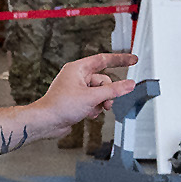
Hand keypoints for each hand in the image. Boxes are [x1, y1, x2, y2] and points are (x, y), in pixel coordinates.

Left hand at [0, 52, 136, 153]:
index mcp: (78, 68)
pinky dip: (94, 108)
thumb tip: (129, 84)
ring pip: (100, 93)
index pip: (104, 60)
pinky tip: (87, 114)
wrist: (47, 122)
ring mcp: (77, 89)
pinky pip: (93, 101)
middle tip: (107, 103)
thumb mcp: (92, 97)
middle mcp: (77, 76)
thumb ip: (113, 90)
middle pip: (103, 81)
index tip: (133, 59)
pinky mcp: (77, 100)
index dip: (120, 59)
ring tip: (93, 110)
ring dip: (100, 103)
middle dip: (107, 93)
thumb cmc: (60, 106)